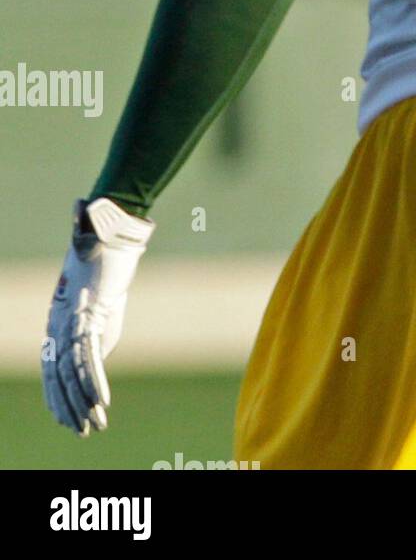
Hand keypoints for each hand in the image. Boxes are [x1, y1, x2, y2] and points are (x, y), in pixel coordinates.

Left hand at [42, 198, 154, 434]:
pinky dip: (96, 381)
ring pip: (73, 373)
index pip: (52, 370)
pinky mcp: (90, 315)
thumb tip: (96, 360)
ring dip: (85, 402)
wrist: (111, 236)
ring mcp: (73, 321)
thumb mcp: (102, 306)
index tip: (64, 421)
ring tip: (95, 424)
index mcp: (58, 323)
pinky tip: (103, 400)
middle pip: (59, 377)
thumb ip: (96, 334)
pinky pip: (89, 357)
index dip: (56, 398)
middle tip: (82, 432)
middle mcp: (59, 325)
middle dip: (71, 408)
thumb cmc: (107, 267)